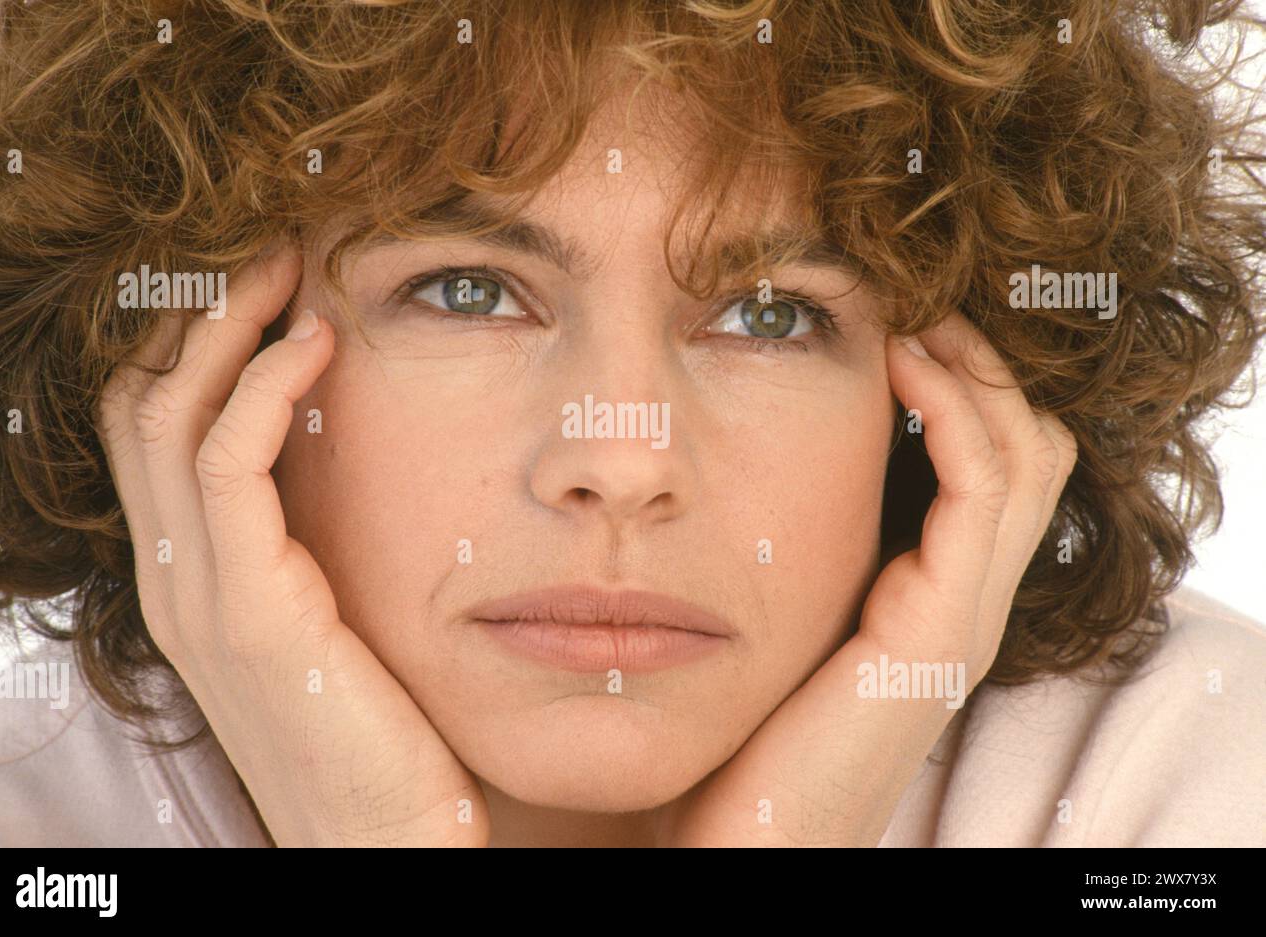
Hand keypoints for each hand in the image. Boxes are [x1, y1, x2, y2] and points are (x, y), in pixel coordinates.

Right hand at [96, 243, 487, 846]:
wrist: (380, 841)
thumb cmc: (374, 730)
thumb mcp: (329, 619)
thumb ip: (310, 545)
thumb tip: (341, 457)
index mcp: (191, 577)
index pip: (152, 427)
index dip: (191, 342)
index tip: (262, 281)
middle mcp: (174, 579)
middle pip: (143, 403)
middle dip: (196, 312)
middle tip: (266, 248)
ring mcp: (199, 597)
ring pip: (168, 418)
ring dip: (222, 326)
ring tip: (285, 266)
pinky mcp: (251, 614)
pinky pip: (226, 469)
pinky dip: (259, 390)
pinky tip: (316, 345)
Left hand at [664, 311, 1076, 845]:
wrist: (747, 837)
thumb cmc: (743, 730)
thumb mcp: (773, 616)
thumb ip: (786, 550)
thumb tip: (722, 468)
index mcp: (929, 597)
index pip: (990, 464)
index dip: (959, 383)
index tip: (896, 320)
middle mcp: (964, 604)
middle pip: (1028, 445)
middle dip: (980, 362)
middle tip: (918, 298)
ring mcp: (963, 617)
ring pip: (1023, 452)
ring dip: (973, 369)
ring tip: (913, 313)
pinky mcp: (942, 629)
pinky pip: (982, 488)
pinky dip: (954, 412)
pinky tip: (898, 364)